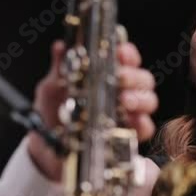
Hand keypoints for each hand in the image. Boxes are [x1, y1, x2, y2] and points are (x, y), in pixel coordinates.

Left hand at [28, 39, 158, 180]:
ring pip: (149, 100)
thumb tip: (60, 47)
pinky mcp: (127, 137)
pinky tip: (133, 121)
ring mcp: (127, 114)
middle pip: (143, 78)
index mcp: (107, 74)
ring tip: (125, 100)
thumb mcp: (52, 88)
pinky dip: (142, 124)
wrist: (46, 148)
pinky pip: (145, 129)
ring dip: (140, 98)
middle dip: (134, 76)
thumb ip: (59, 68)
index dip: (128, 53)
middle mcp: (122, 92)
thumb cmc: (53, 113)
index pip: (127, 58)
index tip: (121, 53)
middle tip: (120, 78)